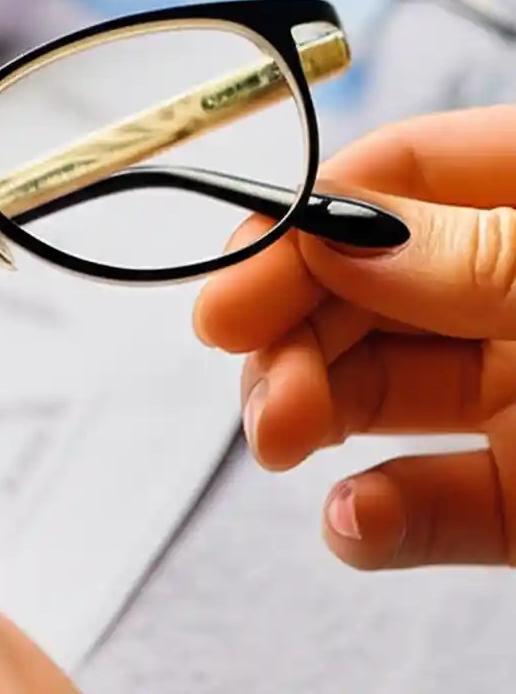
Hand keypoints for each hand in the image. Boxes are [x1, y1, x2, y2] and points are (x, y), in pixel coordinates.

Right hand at [194, 104, 515, 570]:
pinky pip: (434, 505)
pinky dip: (377, 520)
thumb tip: (334, 232)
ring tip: (279, 444)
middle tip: (254, 389)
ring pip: (378, 392)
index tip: (231, 292)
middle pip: (364, 291)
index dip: (304, 227)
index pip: (401, 180)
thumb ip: (469, 257)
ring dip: (309, 417)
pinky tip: (354, 520)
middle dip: (289, 338)